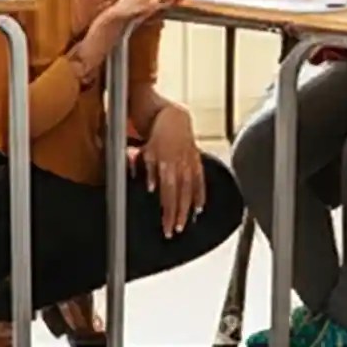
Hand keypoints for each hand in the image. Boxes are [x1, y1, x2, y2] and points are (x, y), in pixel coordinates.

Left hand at [133, 105, 204, 237]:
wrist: (173, 117)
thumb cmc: (156, 135)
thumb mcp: (146, 151)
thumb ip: (148, 169)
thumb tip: (150, 188)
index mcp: (167, 162)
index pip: (168, 193)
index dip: (168, 212)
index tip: (167, 226)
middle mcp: (181, 164)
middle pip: (180, 195)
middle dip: (178, 214)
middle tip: (175, 231)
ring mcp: (190, 162)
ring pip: (191, 190)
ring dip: (188, 208)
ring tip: (186, 223)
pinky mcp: (197, 160)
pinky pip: (200, 179)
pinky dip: (201, 193)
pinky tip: (200, 207)